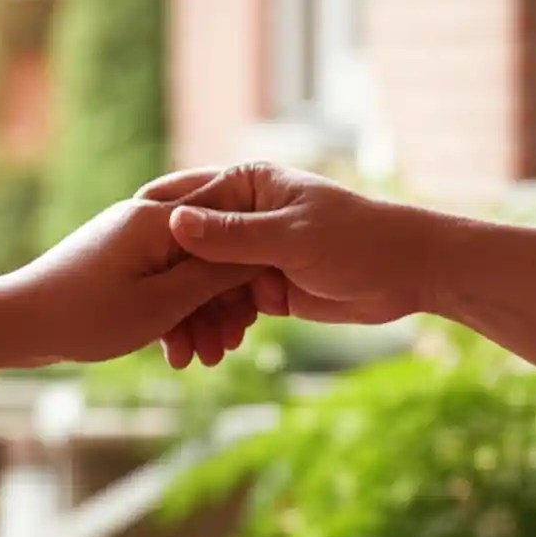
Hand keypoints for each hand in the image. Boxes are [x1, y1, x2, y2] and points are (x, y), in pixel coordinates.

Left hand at [5, 199, 258, 364]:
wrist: (15, 325)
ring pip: (186, 275)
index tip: (264, 311)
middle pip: (210, 255)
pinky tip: (178, 355)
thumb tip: (262, 253)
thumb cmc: (86, 316)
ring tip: (207, 359)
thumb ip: (216, 276)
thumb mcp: (163, 302)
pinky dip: (173, 315)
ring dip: (200, 317)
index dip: (253, 273)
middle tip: (231, 347)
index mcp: (160, 217)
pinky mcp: (119, 262)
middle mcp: (147, 218)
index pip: (231, 231)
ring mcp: (131, 240)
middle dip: (224, 304)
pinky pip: (162, 283)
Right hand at [137, 163, 440, 366]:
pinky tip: (212, 350)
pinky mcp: (263, 284)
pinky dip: (219, 326)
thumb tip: (173, 223)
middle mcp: (242, 215)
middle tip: (161, 331)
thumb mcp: (290, 238)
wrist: (407, 273)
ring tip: (187, 351)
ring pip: (204, 284)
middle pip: (187, 251)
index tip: (128, 272)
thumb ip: (232, 237)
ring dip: (196, 316)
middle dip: (174, 291)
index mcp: (245, 185)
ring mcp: (251, 251)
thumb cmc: (356, 240)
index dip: (155, 238)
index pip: (183, 204)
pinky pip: (227, 305)